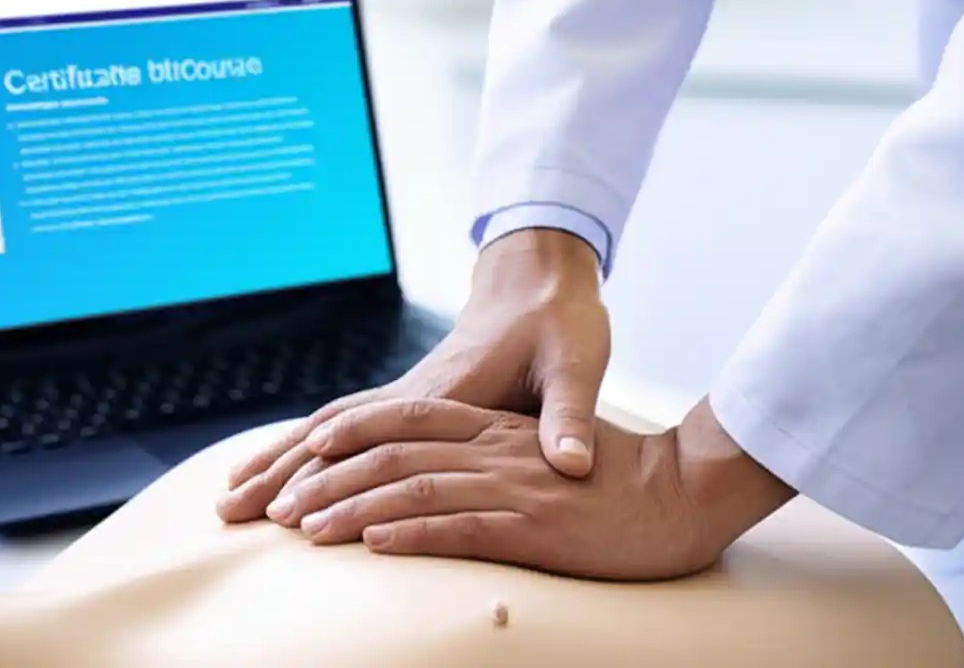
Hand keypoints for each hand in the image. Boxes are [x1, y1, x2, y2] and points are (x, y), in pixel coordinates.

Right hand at [217, 230, 609, 523]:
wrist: (541, 280)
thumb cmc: (561, 324)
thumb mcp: (577, 366)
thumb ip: (569, 417)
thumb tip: (572, 466)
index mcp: (447, 393)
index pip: (370, 436)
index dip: (327, 474)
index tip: (288, 512)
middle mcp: (413, 393)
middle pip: (328, 434)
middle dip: (278, 472)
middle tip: (226, 512)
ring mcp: (406, 394)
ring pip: (326, 429)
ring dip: (278, 461)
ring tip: (231, 495)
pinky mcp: (411, 398)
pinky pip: (344, 424)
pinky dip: (306, 446)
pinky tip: (287, 464)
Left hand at [255, 397, 794, 580]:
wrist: (684, 490)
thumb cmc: (616, 477)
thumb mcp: (546, 453)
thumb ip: (496, 455)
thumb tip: (443, 475)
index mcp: (494, 429)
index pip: (406, 418)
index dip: (349, 431)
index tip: (302, 451)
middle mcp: (494, 449)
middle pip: (393, 455)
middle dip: (329, 478)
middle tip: (279, 507)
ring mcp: (513, 486)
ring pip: (414, 491)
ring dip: (353, 510)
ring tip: (306, 529)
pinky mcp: (536, 525)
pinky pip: (462, 527)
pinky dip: (411, 534)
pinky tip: (373, 545)